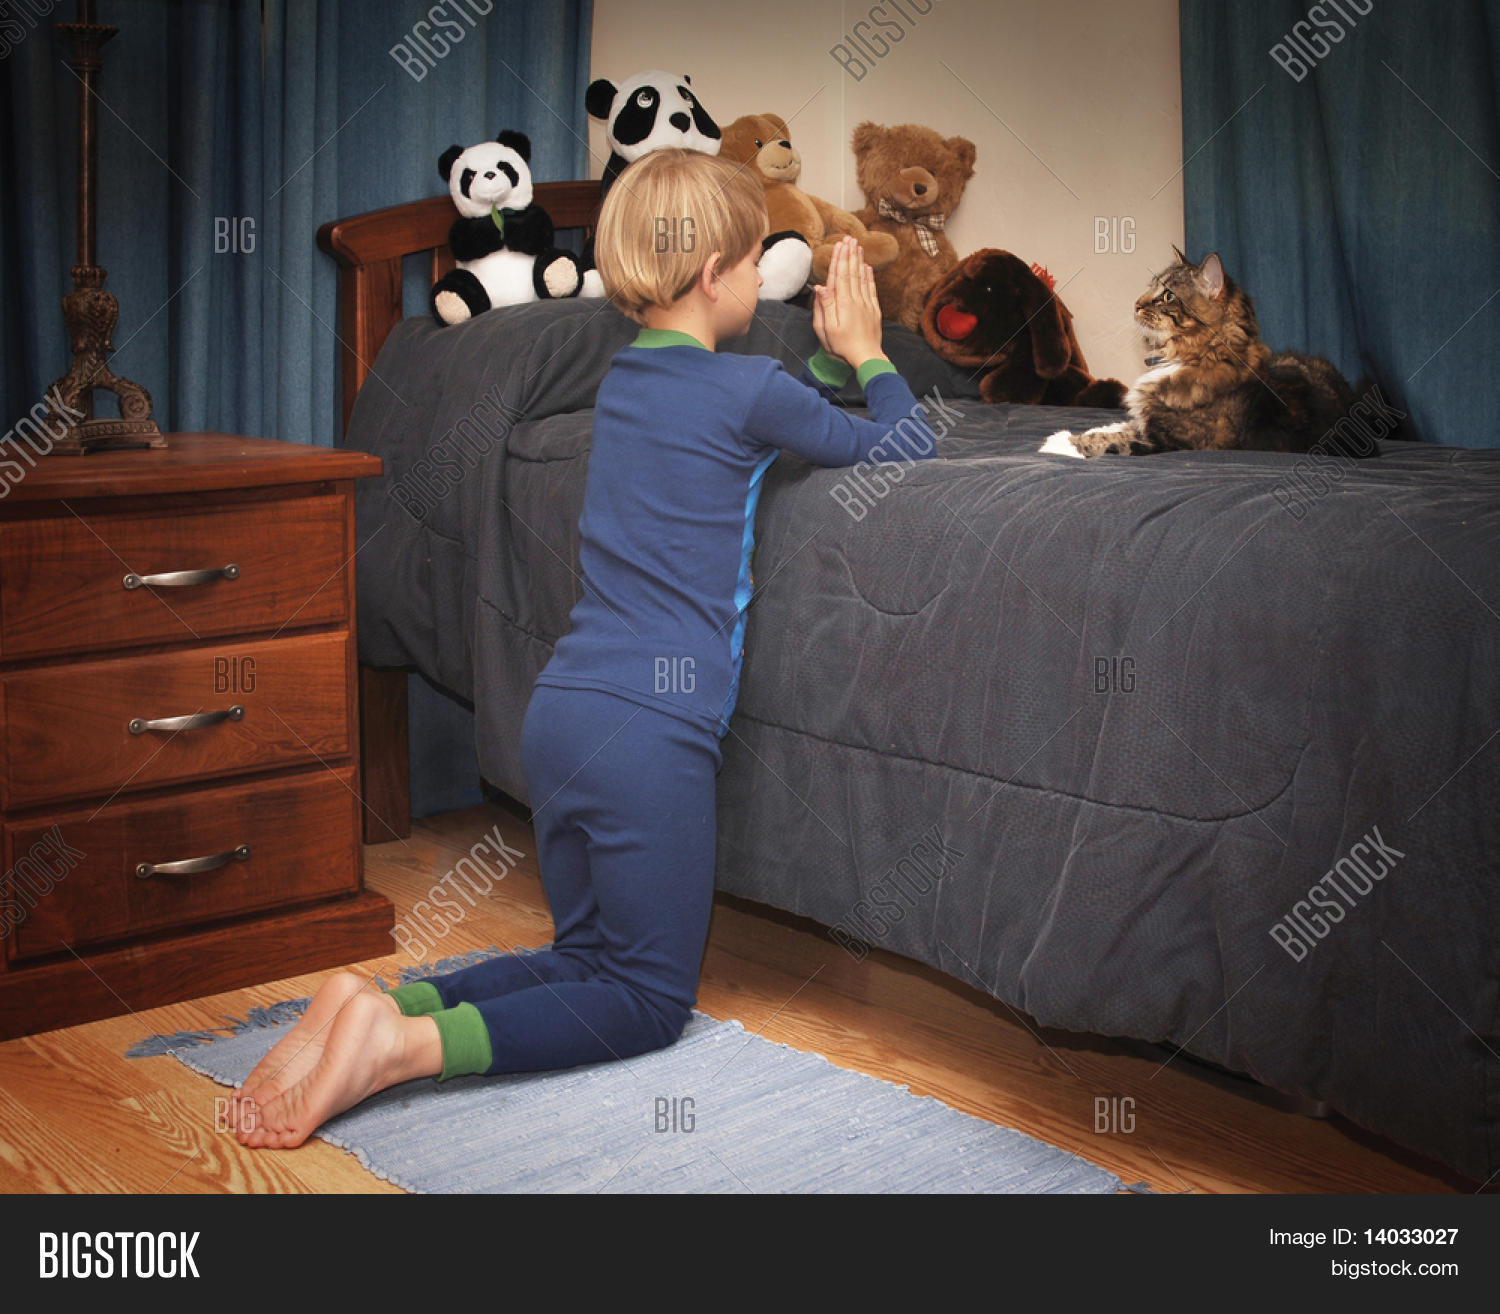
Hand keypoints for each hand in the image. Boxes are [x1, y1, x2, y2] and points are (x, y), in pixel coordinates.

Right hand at [812, 237, 886, 368]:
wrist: (866, 357)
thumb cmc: (843, 347)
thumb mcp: (827, 329)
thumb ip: (824, 307)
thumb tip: (821, 287)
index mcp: (843, 303)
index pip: (840, 276)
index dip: (839, 259)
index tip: (839, 245)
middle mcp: (856, 300)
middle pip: (852, 272)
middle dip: (850, 254)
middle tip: (849, 238)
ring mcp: (867, 304)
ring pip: (862, 278)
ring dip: (859, 261)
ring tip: (858, 246)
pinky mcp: (874, 310)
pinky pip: (871, 289)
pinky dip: (869, 276)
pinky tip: (867, 267)